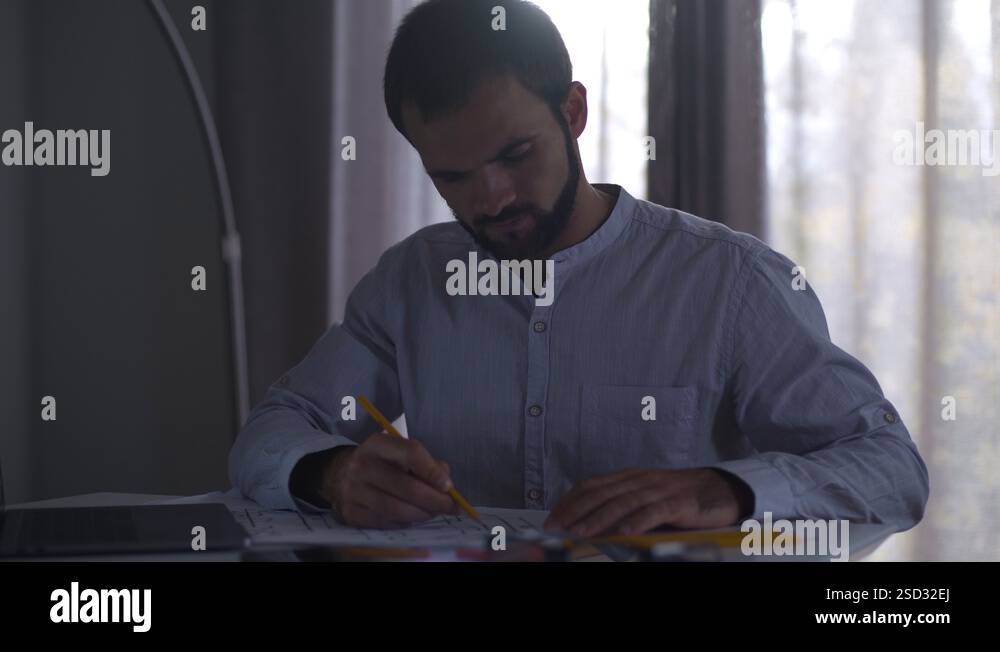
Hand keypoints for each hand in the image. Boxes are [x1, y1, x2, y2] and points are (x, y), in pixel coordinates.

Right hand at [321, 432, 459, 527]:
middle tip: (449, 506)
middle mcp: (362, 465)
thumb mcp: (399, 452)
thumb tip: (445, 485)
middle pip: (406, 486)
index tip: (448, 486)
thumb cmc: (380, 463)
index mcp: (377, 444)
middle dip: (433, 500)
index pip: (411, 453)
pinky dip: (404, 522)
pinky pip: (385, 522)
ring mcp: (354, 490)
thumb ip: (426, 463)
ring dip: (421, 514)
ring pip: (396, 509)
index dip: (433, 471)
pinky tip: (412, 518)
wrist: (339, 475)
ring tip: (432, 513)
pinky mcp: (351, 512)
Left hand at [543, 468, 753, 536]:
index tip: (552, 518)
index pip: (591, 485)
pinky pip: (654, 511)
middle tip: (557, 528)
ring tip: (581, 532)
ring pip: (623, 501)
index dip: (570, 501)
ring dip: (599, 517)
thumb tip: (589, 526)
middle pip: (601, 493)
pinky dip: (637, 522)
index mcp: (628, 477)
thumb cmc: (679, 498)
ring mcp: (659, 489)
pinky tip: (624, 533)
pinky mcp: (679, 502)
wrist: (720, 489)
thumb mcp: (645, 497)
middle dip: (576, 511)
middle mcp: (639, 480)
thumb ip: (621, 506)